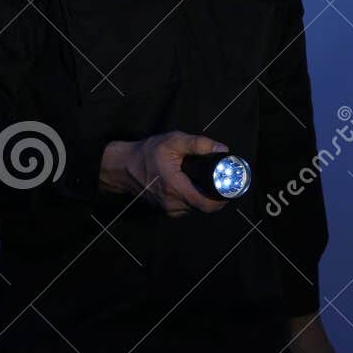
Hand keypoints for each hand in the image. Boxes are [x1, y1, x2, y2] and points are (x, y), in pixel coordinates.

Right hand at [100, 132, 231, 217]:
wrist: (123, 167)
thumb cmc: (147, 153)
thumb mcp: (173, 141)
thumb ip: (199, 144)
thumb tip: (223, 150)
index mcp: (177, 189)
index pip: (208, 205)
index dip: (223, 198)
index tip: (229, 186)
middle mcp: (174, 204)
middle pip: (205, 206)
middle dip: (214, 194)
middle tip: (220, 178)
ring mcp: (169, 210)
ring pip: (196, 207)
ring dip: (203, 196)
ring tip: (204, 179)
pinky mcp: (165, 211)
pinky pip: (187, 207)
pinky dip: (192, 198)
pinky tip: (191, 184)